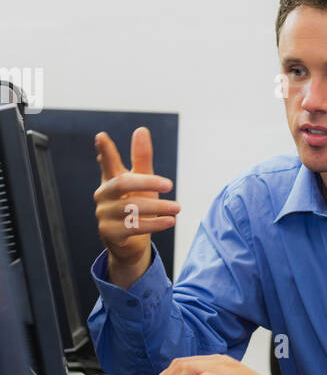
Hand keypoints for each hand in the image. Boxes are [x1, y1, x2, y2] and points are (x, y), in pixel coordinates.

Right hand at [93, 127, 179, 284]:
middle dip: (148, 182)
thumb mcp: (143, 182)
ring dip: (158, 207)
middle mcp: (104, 195)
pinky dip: (155, 223)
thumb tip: (141, 130)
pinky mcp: (110, 232)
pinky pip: (134, 226)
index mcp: (111, 180)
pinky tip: (170, 221)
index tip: (101, 136)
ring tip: (177, 208)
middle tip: (170, 184)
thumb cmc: (138, 207)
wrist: (131, 244)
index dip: (106, 150)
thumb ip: (141, 159)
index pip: (108, 163)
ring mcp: (104, 214)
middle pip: (123, 183)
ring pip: (133, 207)